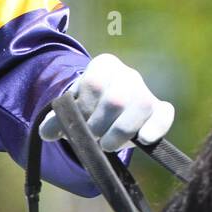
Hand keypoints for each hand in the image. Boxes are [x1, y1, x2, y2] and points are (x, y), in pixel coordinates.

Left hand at [38, 52, 174, 151]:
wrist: (106, 111)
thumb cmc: (87, 108)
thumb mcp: (71, 110)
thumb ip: (57, 119)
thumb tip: (46, 133)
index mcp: (103, 66)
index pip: (95, 83)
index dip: (86, 108)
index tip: (79, 124)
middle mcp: (127, 74)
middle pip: (117, 98)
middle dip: (101, 125)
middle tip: (93, 138)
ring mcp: (145, 90)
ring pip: (141, 105)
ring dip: (122, 131)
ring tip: (108, 145)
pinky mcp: (160, 109)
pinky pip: (165, 114)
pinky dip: (156, 127)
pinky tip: (143, 139)